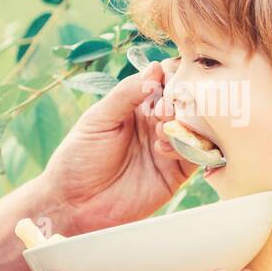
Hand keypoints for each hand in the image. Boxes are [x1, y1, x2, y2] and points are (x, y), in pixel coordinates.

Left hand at [39, 59, 194, 233]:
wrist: (75, 204)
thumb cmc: (79, 157)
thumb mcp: (99, 119)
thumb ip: (127, 93)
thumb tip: (156, 67)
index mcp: (138, 105)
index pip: (166, 80)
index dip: (172, 76)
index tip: (166, 80)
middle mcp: (157, 123)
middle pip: (187, 101)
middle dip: (180, 100)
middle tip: (162, 110)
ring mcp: (169, 147)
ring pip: (196, 127)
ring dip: (183, 123)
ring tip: (159, 130)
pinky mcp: (176, 173)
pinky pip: (196, 155)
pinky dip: (186, 147)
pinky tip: (161, 149)